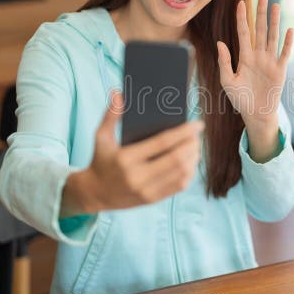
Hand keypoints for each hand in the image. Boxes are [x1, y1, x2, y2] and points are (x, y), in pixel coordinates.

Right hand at [61, 93, 203, 215]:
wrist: (95, 193)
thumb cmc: (100, 160)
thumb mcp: (101, 137)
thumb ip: (110, 115)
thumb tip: (118, 93)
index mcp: (126, 159)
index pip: (162, 143)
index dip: (183, 132)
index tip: (197, 124)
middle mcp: (137, 177)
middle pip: (176, 159)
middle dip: (192, 145)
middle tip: (198, 135)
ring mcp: (147, 191)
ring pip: (181, 173)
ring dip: (193, 158)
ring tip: (195, 146)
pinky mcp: (153, 199)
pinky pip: (179, 186)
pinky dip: (189, 172)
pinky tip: (191, 162)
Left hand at [217, 0, 293, 127]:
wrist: (256, 114)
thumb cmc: (240, 99)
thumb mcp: (228, 81)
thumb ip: (224, 62)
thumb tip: (220, 43)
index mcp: (244, 57)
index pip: (243, 33)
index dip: (241, 18)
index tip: (241, 3)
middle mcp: (258, 55)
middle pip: (260, 30)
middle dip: (261, 13)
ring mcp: (270, 61)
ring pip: (272, 37)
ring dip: (274, 22)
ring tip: (276, 6)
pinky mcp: (280, 70)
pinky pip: (284, 53)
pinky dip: (287, 42)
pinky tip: (289, 30)